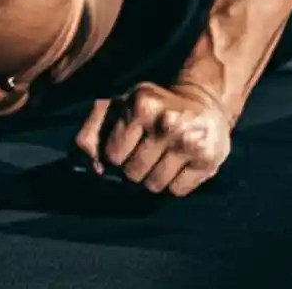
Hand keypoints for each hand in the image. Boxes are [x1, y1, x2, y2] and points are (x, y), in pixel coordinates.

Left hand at [73, 82, 232, 196]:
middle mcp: (167, 122)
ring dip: (152, 179)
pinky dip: (173, 184)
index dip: (116, 156)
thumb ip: (89, 134)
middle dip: (133, 170)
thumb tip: (82, 166)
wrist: (203, 101)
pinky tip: (178, 164)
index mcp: (140, 106)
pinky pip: (176, 191)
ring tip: (160, 159)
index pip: (112, 156)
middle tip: (144, 154)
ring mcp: (190, 142)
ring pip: (153, 186)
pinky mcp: (209, 160)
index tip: (125, 147)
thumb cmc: (149, 108)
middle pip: (132, 174)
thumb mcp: (115, 109)